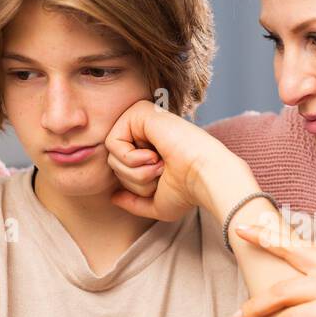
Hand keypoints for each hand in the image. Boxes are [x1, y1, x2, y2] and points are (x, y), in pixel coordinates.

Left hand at [104, 100, 236, 220]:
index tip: (162, 181)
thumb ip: (133, 202)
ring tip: (160, 165)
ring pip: (111, 155)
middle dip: (134, 180)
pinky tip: (154, 156)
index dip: (135, 186)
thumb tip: (113, 197)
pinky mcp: (138, 112)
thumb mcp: (157, 204)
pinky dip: (131, 159)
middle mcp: (145, 130)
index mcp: (150, 147)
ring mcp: (141, 118)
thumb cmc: (187, 192)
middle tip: (162, 173)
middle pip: (113, 163)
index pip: (121, 170)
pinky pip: (112, 143)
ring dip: (135, 172)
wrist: (204, 177)